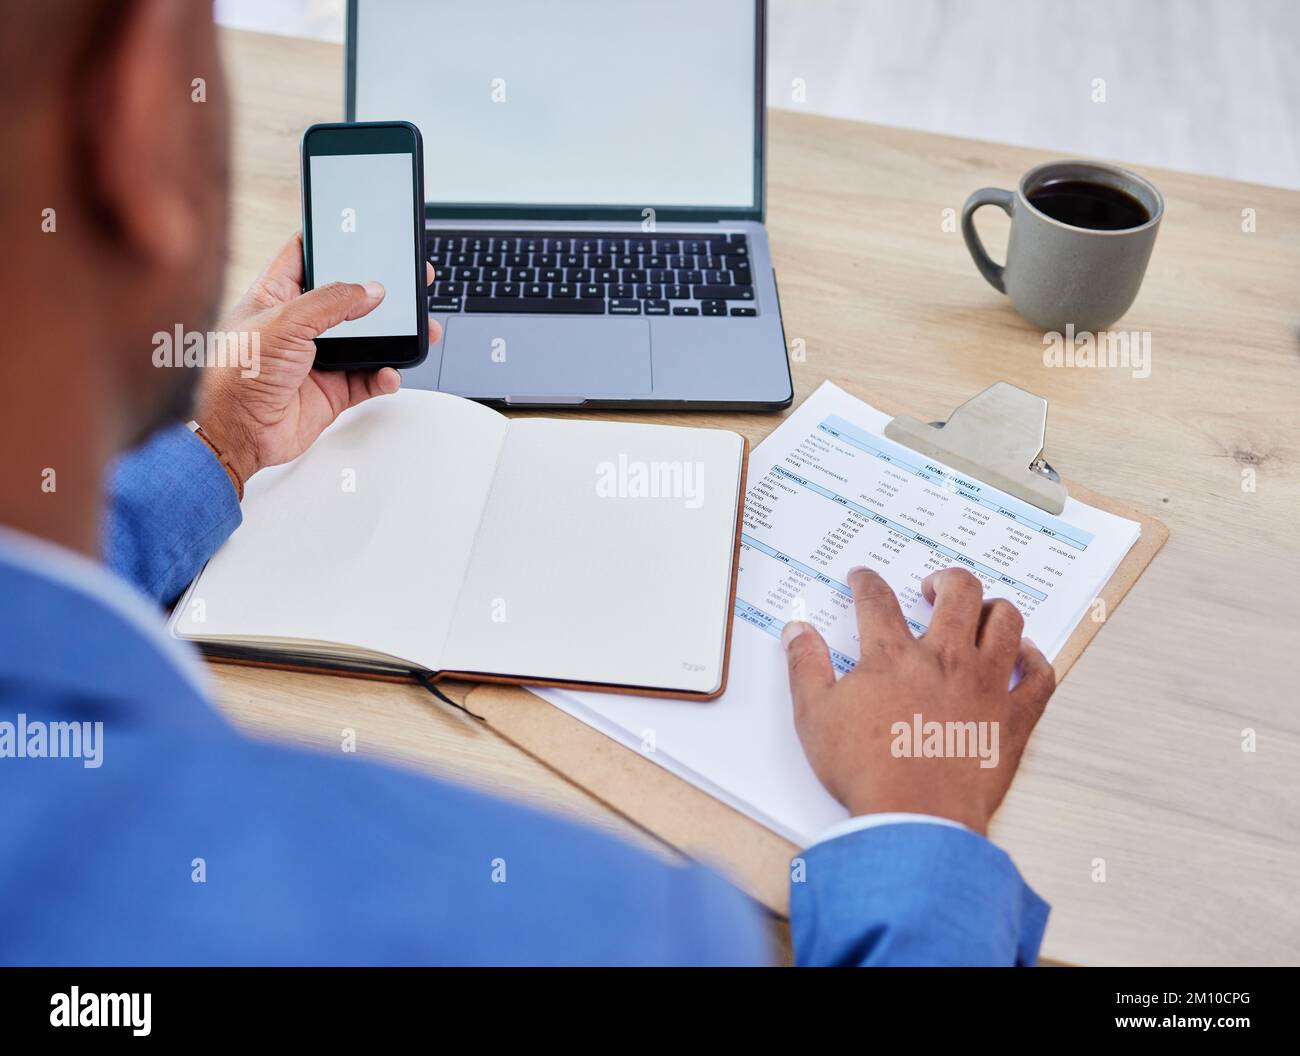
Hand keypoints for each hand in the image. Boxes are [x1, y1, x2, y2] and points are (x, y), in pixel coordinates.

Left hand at [194, 233, 442, 483]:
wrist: (234, 432)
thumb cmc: (235, 374)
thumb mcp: (284, 321)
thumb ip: (332, 301)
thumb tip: (371, 290)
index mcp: (276, 295)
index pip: (306, 255)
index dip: (331, 241)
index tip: (360, 231)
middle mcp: (298, 325)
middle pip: (348, 298)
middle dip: (379, 290)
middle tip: (408, 279)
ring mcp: (318, 358)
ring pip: (367, 340)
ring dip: (394, 337)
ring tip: (418, 328)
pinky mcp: (332, 391)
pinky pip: (369, 380)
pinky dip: (385, 376)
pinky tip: (389, 372)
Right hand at [781, 566, 1055, 834]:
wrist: (915, 820)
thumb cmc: (865, 772)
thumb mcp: (814, 717)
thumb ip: (805, 666)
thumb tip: (797, 631)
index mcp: (894, 656)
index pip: (877, 600)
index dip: (866, 581)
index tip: (862, 577)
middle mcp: (945, 659)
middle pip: (959, 592)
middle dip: (945, 579)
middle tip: (932, 588)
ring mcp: (986, 686)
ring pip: (1006, 622)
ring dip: (992, 608)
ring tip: (978, 613)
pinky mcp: (1014, 719)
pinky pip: (1039, 676)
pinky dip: (1034, 659)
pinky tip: (1023, 655)